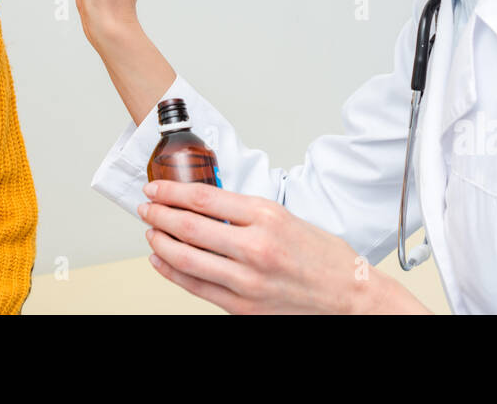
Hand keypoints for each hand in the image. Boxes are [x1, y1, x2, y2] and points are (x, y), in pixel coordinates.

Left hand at [137, 180, 428, 313]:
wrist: (350, 296)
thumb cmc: (324, 256)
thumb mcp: (287, 217)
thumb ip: (247, 212)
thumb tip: (205, 204)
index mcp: (267, 216)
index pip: (204, 197)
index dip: (172, 191)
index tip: (157, 188)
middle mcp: (255, 247)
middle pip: (189, 226)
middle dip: (159, 214)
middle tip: (146, 207)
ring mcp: (247, 281)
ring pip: (186, 258)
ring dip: (160, 242)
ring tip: (150, 232)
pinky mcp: (243, 307)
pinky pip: (196, 287)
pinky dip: (172, 272)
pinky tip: (161, 261)